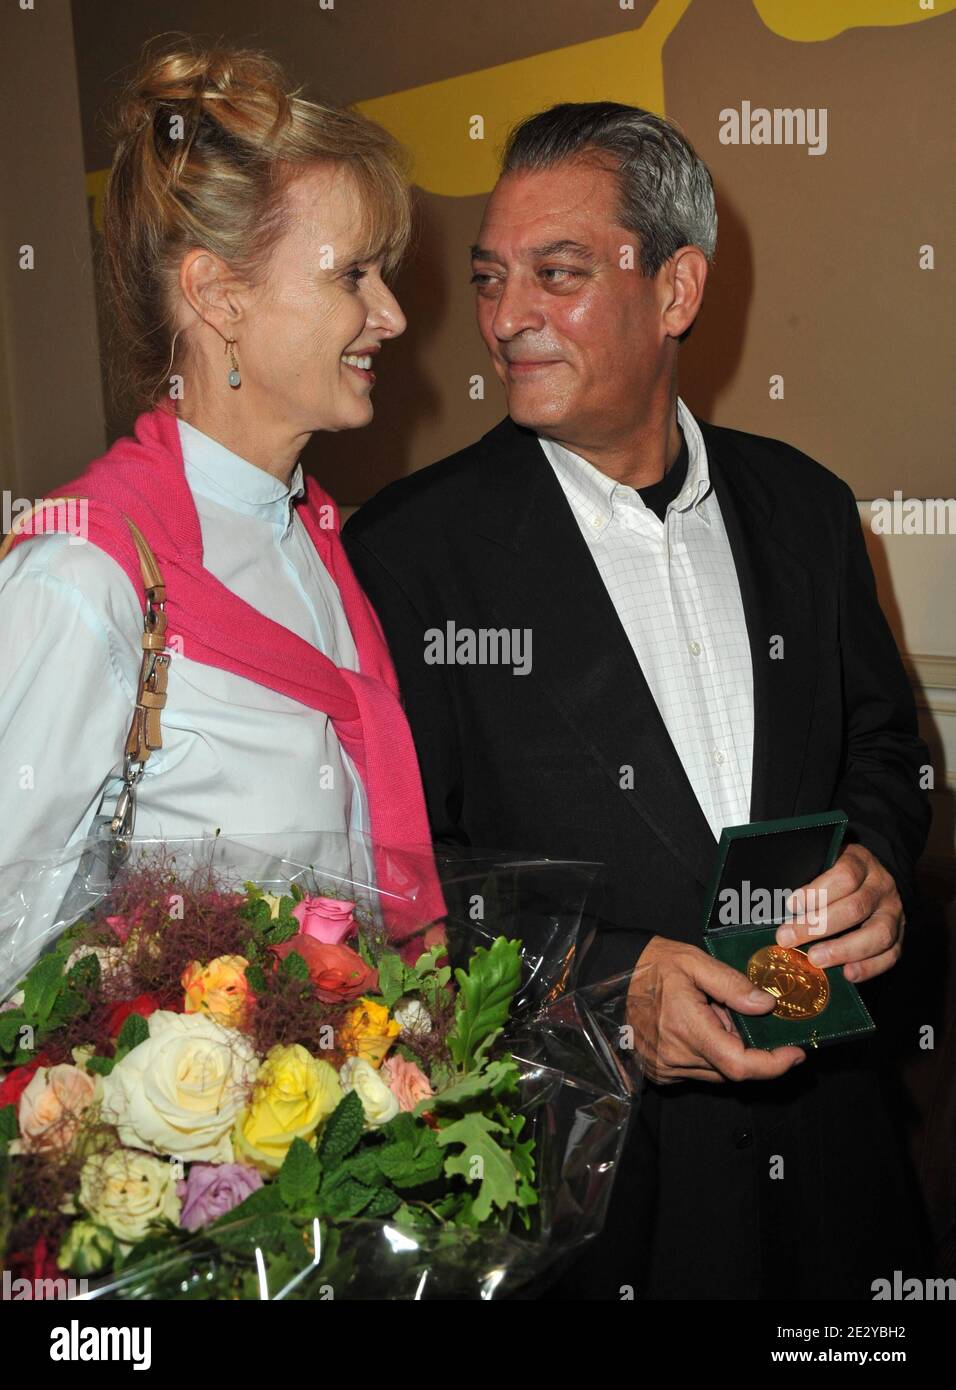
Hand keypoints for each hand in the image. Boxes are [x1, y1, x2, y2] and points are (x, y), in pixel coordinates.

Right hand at [627, 936, 806, 1085]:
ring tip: (713, 1014)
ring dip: (727, 1049)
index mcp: (687, 1027)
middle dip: (748, 1047)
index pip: (740, 1064)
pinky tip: (698, 1026)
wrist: (613, 975)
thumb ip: (733, 985)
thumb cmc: (653, 965)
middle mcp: (676, 1056)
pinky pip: (698, 1071)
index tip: (795, 1054)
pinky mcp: (660, 1071)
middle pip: (732, 1069)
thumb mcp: (695, 962)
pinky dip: (709, 1053)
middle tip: (736, 1013)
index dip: (773, 1065)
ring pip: (716, 1072)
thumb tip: (766, 1005)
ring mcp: (666, 1067)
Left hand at [775, 843, 903, 983]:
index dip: (817, 891)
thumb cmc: (836, 873)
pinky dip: (869, 967)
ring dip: (844, 950)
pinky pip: (890, 955)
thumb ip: (805, 875)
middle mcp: (882, 887)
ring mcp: (894, 913)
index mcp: (861, 862)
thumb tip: (769, 897)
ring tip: (815, 959)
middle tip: (787, 938)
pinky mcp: (899, 936)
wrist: (873, 877)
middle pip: (856, 907)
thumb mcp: (823, 862)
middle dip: (818, 926)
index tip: (791, 904)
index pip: (845, 875)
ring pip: (878, 934)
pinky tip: (847, 974)